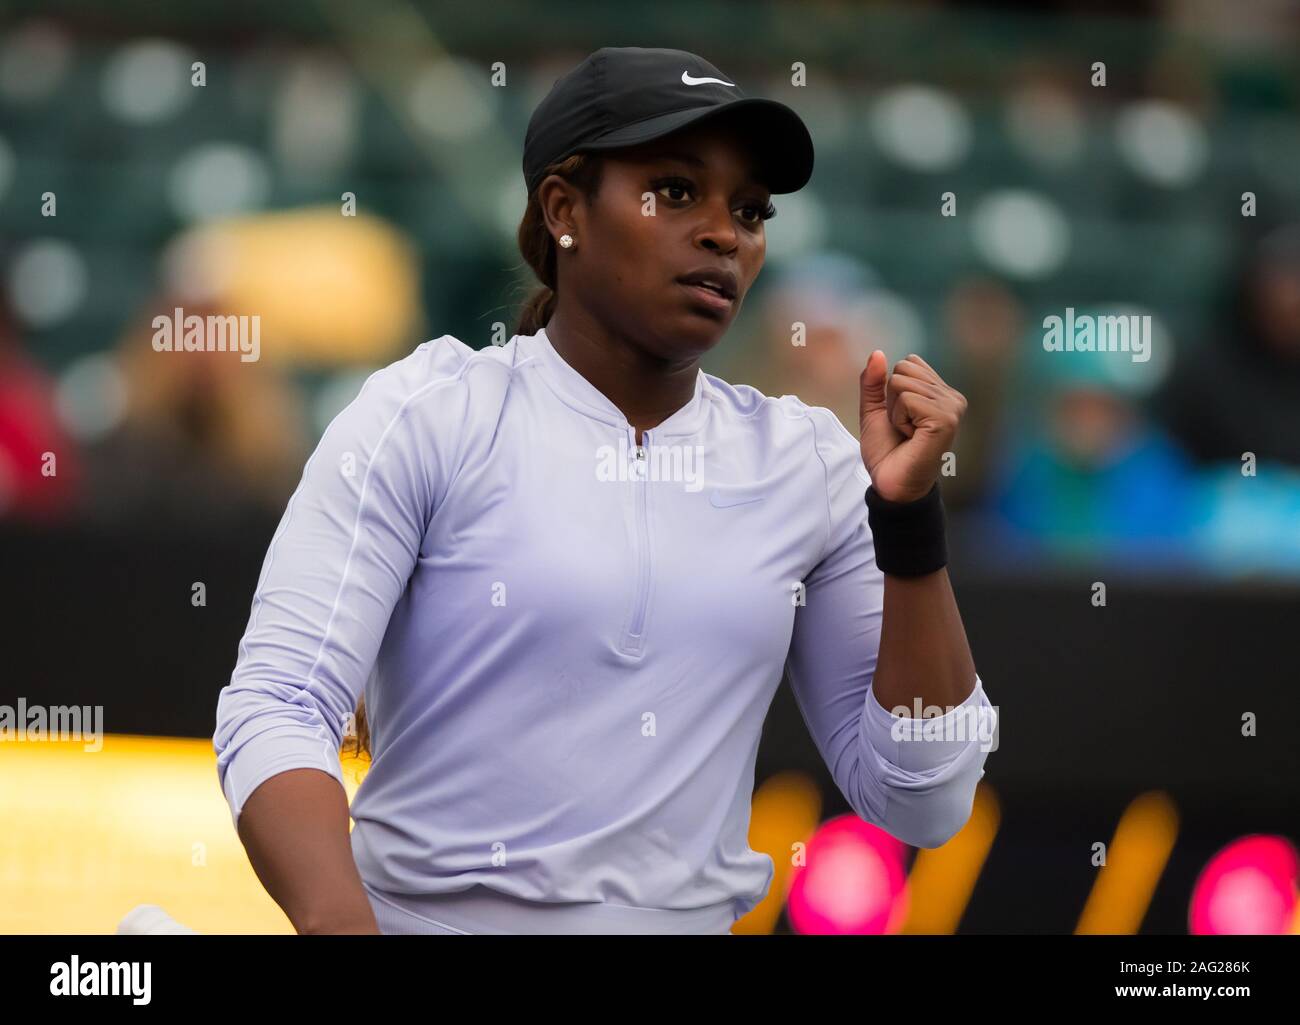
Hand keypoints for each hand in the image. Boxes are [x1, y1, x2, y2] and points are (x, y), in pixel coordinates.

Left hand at [858, 350, 966, 503]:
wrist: (891, 483)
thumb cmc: (887, 451)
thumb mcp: (874, 410)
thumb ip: (874, 382)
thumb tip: (877, 353)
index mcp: (940, 392)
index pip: (909, 362)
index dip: (892, 390)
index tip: (900, 418)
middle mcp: (951, 397)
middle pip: (904, 368)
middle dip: (891, 399)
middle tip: (902, 428)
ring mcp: (952, 408)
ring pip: (902, 382)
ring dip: (894, 411)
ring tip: (907, 433)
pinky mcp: (945, 420)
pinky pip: (907, 399)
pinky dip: (899, 419)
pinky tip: (911, 437)